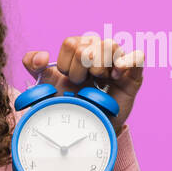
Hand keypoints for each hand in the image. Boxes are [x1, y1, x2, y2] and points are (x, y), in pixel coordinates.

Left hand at [22, 35, 144, 133]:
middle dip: (79, 70)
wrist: (85, 127)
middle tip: (82, 84)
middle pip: (88, 45)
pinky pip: (137, 56)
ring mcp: (118, 61)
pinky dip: (125, 63)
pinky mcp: (134, 74)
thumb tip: (40, 57)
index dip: (65, 64)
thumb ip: (34, 66)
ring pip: (110, 45)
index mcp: (80, 48)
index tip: (67, 78)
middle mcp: (100, 50)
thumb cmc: (68, 102)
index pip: (71, 43)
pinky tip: (115, 77)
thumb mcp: (47, 84)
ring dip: (98, 67)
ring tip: (98, 81)